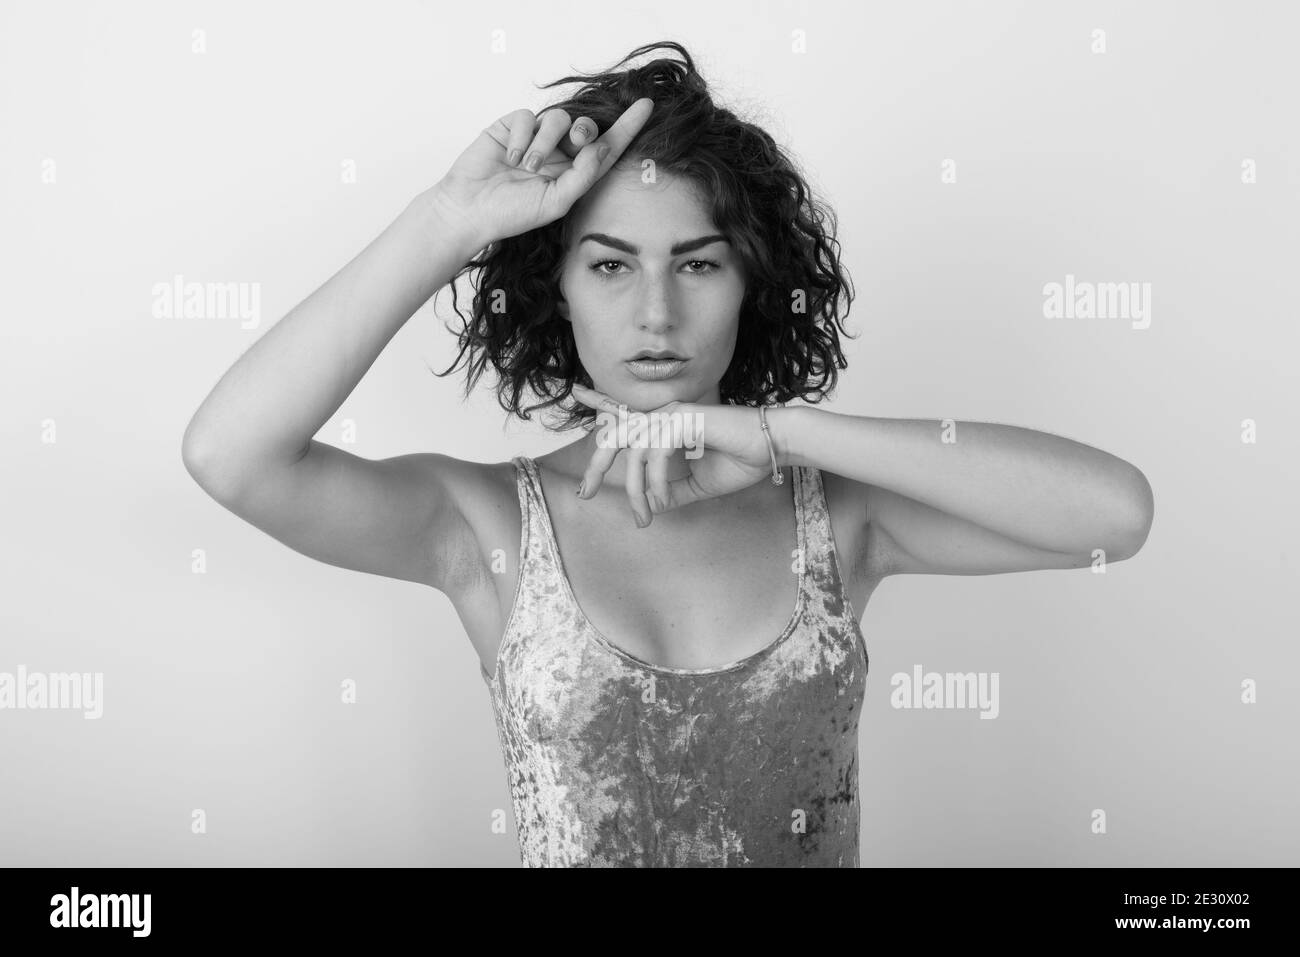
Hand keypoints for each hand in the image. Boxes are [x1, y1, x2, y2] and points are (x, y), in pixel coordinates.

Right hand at [429, 98, 653, 249]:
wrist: (469, 210)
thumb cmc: (511, 214)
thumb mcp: (556, 202)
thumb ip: (583, 176)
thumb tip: (603, 146)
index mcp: (573, 173)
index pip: (606, 146)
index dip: (627, 127)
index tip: (647, 106)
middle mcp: (558, 153)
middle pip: (585, 126)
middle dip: (586, 130)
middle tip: (577, 143)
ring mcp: (535, 138)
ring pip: (557, 118)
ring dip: (546, 141)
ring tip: (528, 166)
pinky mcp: (512, 127)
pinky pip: (528, 116)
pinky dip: (523, 136)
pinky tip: (510, 156)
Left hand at [569, 384, 788, 527]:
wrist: (772, 449)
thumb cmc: (741, 461)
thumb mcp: (700, 485)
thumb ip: (674, 492)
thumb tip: (652, 505)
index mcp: (666, 425)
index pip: (626, 413)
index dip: (601, 403)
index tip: (577, 390)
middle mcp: (664, 416)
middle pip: (616, 435)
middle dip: (596, 465)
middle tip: (584, 493)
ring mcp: (673, 415)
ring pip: (634, 453)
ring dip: (634, 490)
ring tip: (642, 518)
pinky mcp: (684, 421)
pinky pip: (656, 454)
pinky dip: (655, 481)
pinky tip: (663, 498)